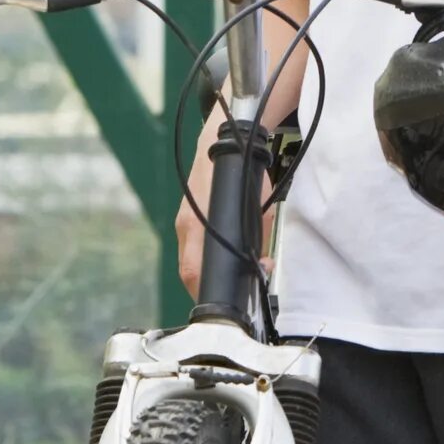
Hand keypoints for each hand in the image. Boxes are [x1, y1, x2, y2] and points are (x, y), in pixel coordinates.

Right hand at [173, 167, 270, 294]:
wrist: (221, 144)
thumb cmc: (243, 173)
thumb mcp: (258, 207)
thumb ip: (257, 237)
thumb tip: (261, 266)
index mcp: (199, 224)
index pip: (193, 269)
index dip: (208, 288)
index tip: (227, 298)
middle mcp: (185, 226)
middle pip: (188, 271)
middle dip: (205, 289)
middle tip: (227, 300)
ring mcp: (182, 222)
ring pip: (188, 261)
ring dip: (203, 277)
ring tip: (224, 287)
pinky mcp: (185, 218)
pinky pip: (190, 248)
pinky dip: (202, 260)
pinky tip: (217, 264)